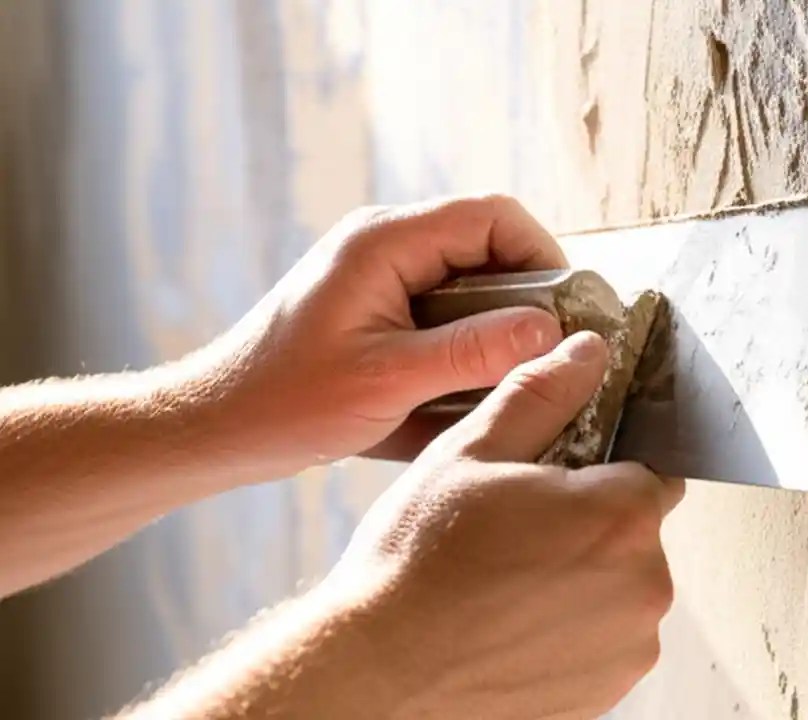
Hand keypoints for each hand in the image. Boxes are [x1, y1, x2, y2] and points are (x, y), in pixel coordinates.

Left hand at [186, 195, 567, 474]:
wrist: (217, 425)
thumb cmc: (287, 403)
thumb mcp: (388, 381)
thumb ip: (471, 352)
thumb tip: (551, 331)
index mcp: (386, 241)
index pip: (493, 216)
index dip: (543, 256)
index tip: (569, 315)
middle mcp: (387, 242)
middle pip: (489, 243)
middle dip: (527, 295)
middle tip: (549, 353)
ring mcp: (383, 271)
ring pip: (473, 276)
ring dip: (500, 321)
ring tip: (514, 373)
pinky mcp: (380, 303)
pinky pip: (448, 305)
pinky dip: (472, 338)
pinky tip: (474, 383)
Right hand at [327, 331, 684, 718]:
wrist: (376, 677)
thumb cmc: (415, 568)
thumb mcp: (470, 454)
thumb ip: (540, 395)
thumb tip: (586, 352)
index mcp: (622, 514)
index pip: (647, 470)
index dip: (597, 470)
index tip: (552, 484)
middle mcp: (646, 586)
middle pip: (633, 533)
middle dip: (587, 526)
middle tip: (512, 534)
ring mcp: (629, 648)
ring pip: (618, 589)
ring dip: (579, 583)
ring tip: (504, 587)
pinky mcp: (608, 694)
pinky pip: (601, 642)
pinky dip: (568, 634)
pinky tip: (509, 627)